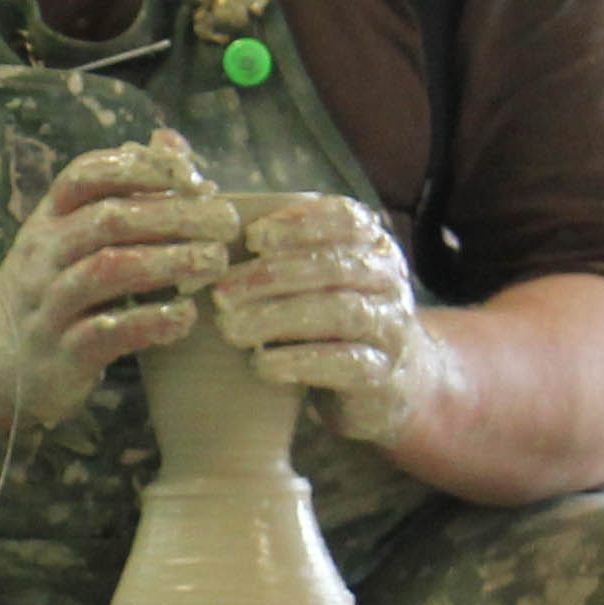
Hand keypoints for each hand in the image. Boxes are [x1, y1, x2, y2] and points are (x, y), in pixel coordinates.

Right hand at [0, 136, 240, 433]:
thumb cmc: (56, 286)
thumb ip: (125, 190)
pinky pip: (108, 332)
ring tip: (214, 261)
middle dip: (172, 215)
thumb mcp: (76, 234)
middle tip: (224, 220)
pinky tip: (186, 315)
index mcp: (50, 219)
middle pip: (107, 221)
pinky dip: (151, 322)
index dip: (138, 167)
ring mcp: (51, 303)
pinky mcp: (64, 352)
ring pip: (107, 272)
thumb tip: (172, 143)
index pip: (85, 176)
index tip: (189, 174)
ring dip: (168, 262)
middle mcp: (45, 255)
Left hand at [210, 193, 446, 445]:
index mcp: (373, 246)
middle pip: (334, 267)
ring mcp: (391, 329)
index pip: (344, 220)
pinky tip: (262, 364)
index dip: (298, 225)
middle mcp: (389, 281)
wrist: (388, 384)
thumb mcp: (319, 282)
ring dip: (279, 318)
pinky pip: (346, 364)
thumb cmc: (332, 322)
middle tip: (221, 292)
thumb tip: (212, 233)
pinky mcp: (383, 376)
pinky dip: (299, 361)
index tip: (251, 237)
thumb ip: (285, 255)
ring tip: (231, 329)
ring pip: (340, 313)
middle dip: (272, 276)